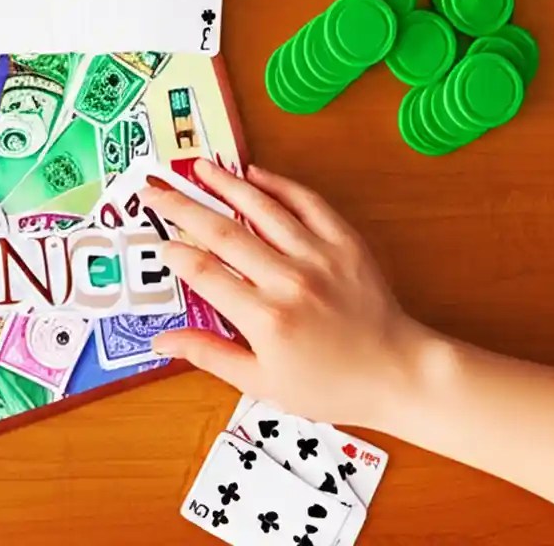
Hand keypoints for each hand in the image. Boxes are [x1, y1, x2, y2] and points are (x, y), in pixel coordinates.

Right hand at [143, 160, 435, 427]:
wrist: (399, 373)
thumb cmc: (330, 386)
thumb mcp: (261, 383)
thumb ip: (209, 354)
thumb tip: (160, 341)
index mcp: (265, 319)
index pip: (205, 273)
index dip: (176, 254)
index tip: (160, 244)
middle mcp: (289, 281)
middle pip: (223, 233)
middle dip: (182, 207)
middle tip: (154, 190)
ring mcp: (320, 257)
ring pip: (262, 209)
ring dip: (226, 185)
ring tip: (198, 167)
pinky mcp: (345, 243)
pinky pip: (308, 203)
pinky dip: (280, 185)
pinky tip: (254, 174)